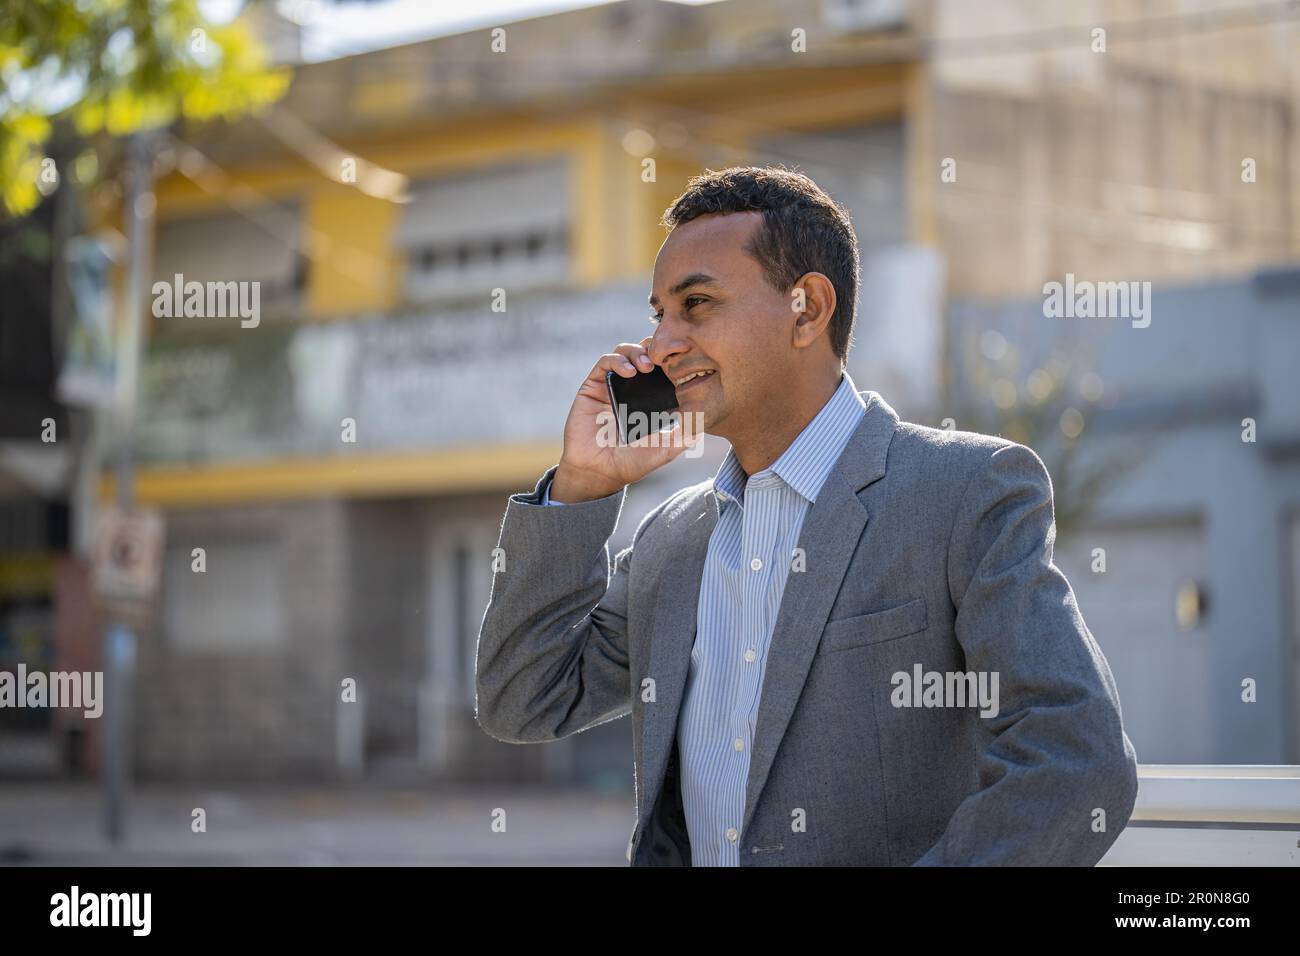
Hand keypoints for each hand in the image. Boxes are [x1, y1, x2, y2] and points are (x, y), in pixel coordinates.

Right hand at [551, 337, 698, 501]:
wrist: (598, 472)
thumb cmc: (630, 463)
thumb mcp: (663, 450)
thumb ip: (682, 439)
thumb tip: (703, 428)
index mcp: (648, 398)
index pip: (661, 368)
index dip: (671, 359)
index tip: (683, 360)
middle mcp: (630, 388)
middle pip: (644, 353)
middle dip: (655, 349)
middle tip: (664, 359)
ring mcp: (612, 385)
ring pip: (625, 351)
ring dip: (638, 352)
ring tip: (647, 366)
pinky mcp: (593, 386)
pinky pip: (604, 362)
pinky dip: (618, 361)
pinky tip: (629, 371)